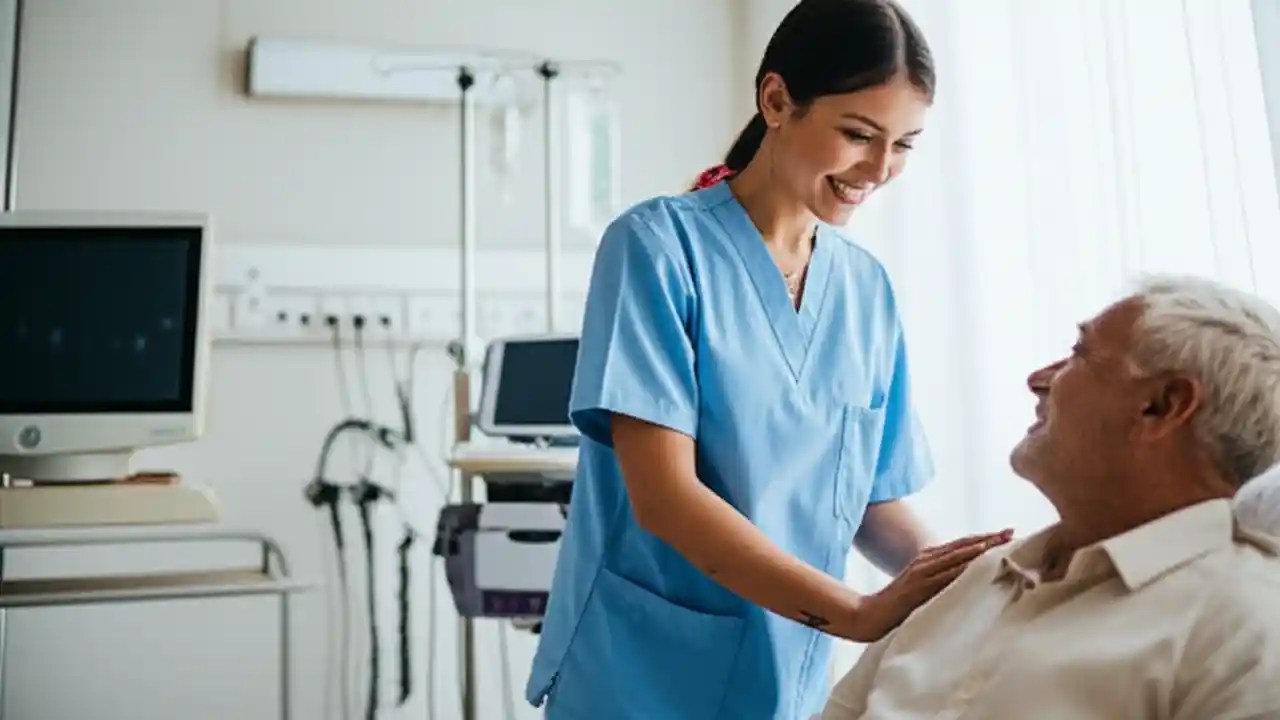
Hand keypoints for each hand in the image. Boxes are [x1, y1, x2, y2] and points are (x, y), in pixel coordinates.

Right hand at [849, 529, 1013, 641]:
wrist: (872, 614)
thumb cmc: (898, 605)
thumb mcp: (922, 588)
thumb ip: (939, 581)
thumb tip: (965, 583)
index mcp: (927, 559)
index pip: (961, 545)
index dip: (984, 538)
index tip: (1006, 533)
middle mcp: (926, 560)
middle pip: (963, 545)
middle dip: (989, 538)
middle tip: (1012, 531)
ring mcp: (923, 571)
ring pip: (958, 554)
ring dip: (982, 547)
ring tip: (1003, 541)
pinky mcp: (921, 584)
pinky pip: (947, 572)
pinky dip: (965, 564)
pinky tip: (980, 560)